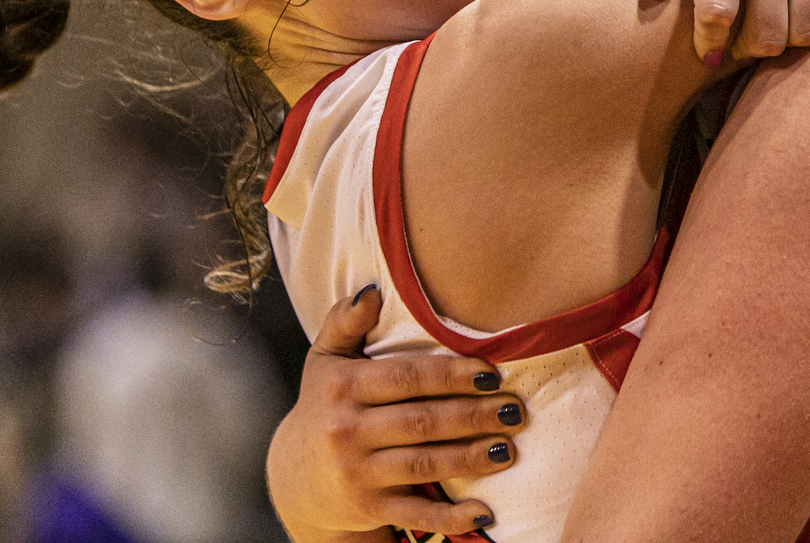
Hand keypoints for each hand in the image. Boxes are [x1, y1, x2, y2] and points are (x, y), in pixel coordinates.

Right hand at [267, 286, 526, 542]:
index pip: (407, 377)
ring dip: (471, 458)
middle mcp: (347, 430)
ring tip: (509, 449)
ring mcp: (358, 472)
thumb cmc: (325, 405)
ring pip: (424, 464)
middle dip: (474, 416)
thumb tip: (371, 291)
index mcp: (343, 386)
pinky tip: (486, 512)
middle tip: (515, 412)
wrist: (294, 476)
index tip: (493, 374)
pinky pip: (415, 512)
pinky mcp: (368, 507)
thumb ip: (346, 321)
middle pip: (422, 421)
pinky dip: (451, 517)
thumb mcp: (324, 359)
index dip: (453, 375)